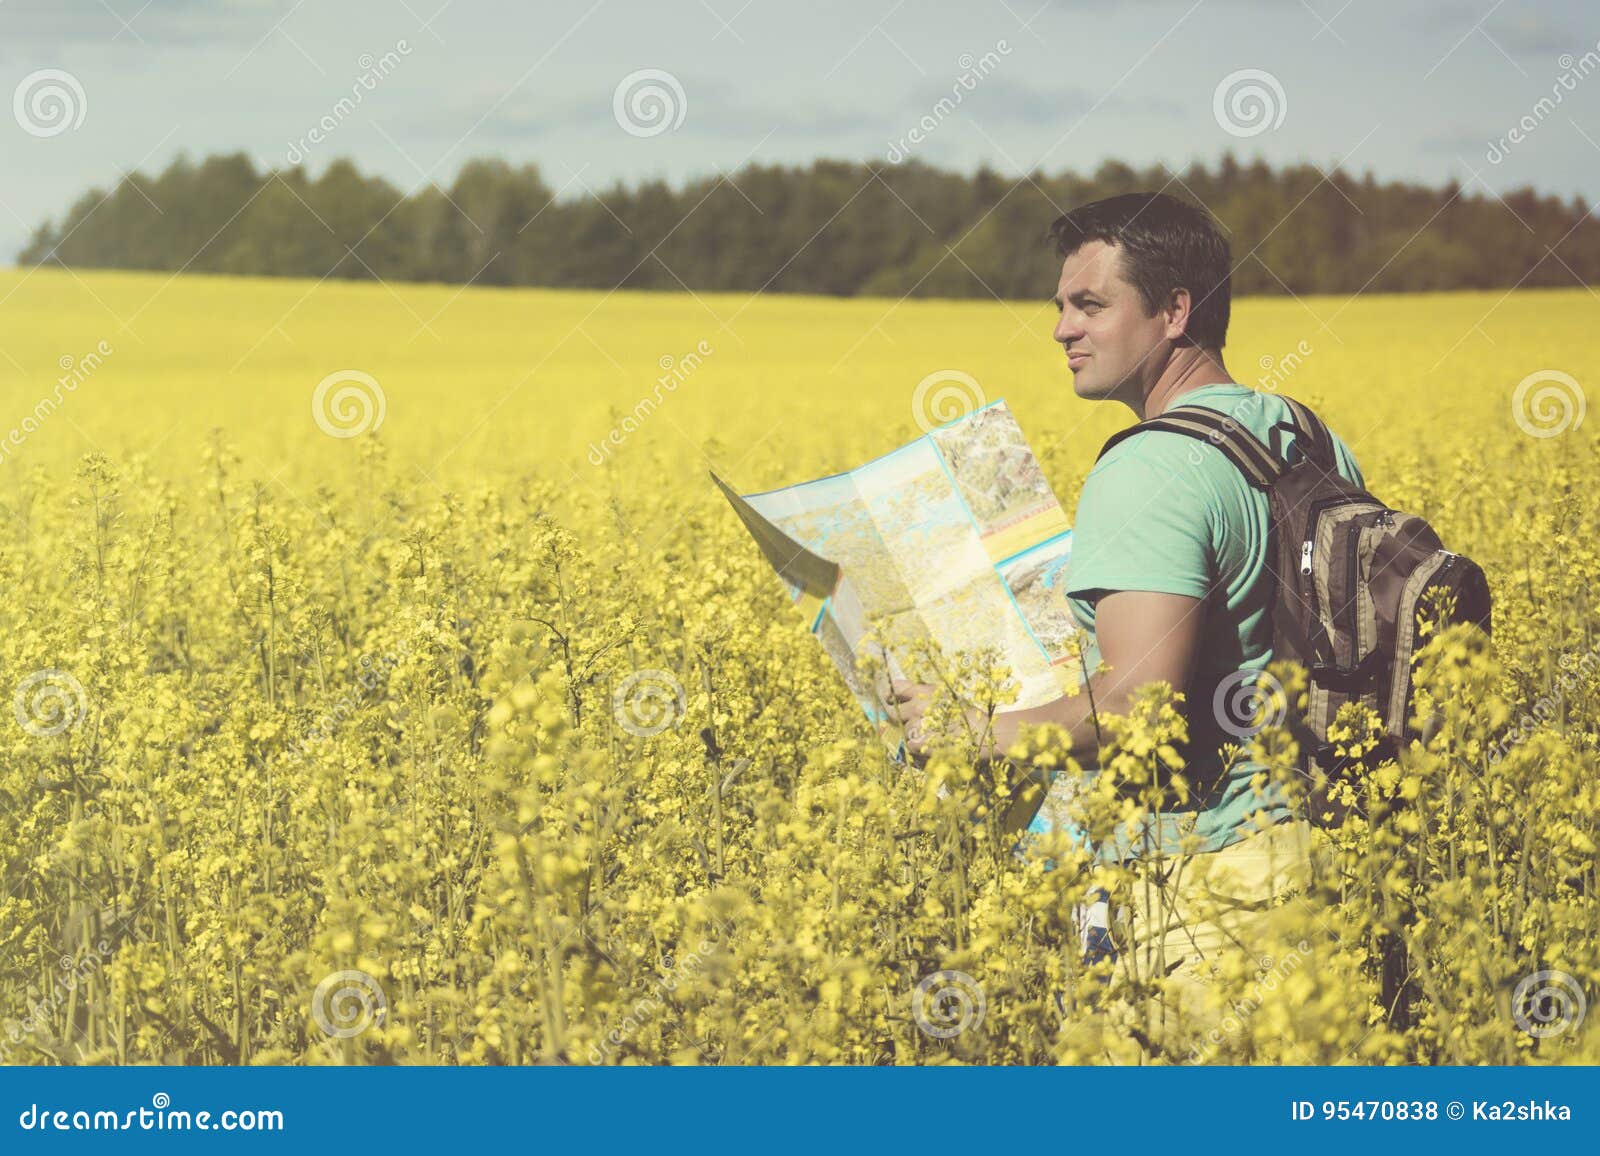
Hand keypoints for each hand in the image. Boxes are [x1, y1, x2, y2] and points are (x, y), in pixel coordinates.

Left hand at [888, 680, 1009, 762]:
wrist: (983, 733)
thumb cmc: (967, 714)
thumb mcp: (946, 695)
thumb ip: (923, 692)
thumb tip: (897, 692)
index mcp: (925, 691)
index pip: (896, 688)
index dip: (891, 694)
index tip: (890, 699)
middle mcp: (919, 706)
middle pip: (893, 712)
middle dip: (900, 717)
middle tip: (916, 722)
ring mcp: (919, 725)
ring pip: (904, 731)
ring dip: (913, 734)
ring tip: (933, 734)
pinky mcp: (921, 744)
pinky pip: (910, 746)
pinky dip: (918, 748)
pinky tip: (932, 745)